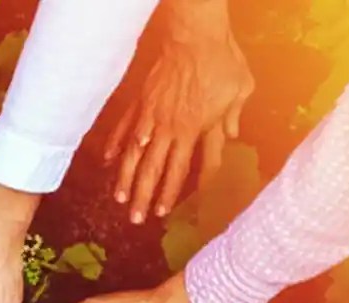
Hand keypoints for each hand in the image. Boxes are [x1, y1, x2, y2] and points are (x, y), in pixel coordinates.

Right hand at [104, 0, 253, 222]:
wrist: (195, 36)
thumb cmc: (221, 62)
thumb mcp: (239, 91)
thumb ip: (232, 118)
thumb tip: (232, 138)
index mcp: (193, 130)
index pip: (180, 170)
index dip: (170, 193)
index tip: (162, 212)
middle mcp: (168, 128)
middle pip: (152, 170)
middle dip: (143, 197)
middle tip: (135, 219)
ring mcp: (151, 116)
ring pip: (134, 154)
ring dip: (126, 179)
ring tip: (119, 199)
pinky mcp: (141, 102)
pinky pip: (125, 127)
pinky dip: (116, 145)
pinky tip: (109, 161)